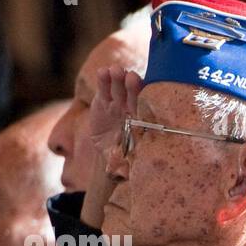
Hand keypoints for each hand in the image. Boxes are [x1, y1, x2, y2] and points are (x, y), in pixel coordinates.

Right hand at [82, 65, 141, 228]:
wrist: (110, 154)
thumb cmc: (124, 159)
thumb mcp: (123, 164)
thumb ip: (124, 165)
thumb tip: (126, 174)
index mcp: (140, 124)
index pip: (143, 110)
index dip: (142, 102)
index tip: (143, 96)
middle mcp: (131, 112)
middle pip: (133, 95)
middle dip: (131, 86)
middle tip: (129, 76)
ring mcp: (117, 105)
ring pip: (118, 89)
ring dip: (117, 79)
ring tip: (113, 70)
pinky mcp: (103, 102)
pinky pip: (104, 89)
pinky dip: (103, 81)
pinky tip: (102, 72)